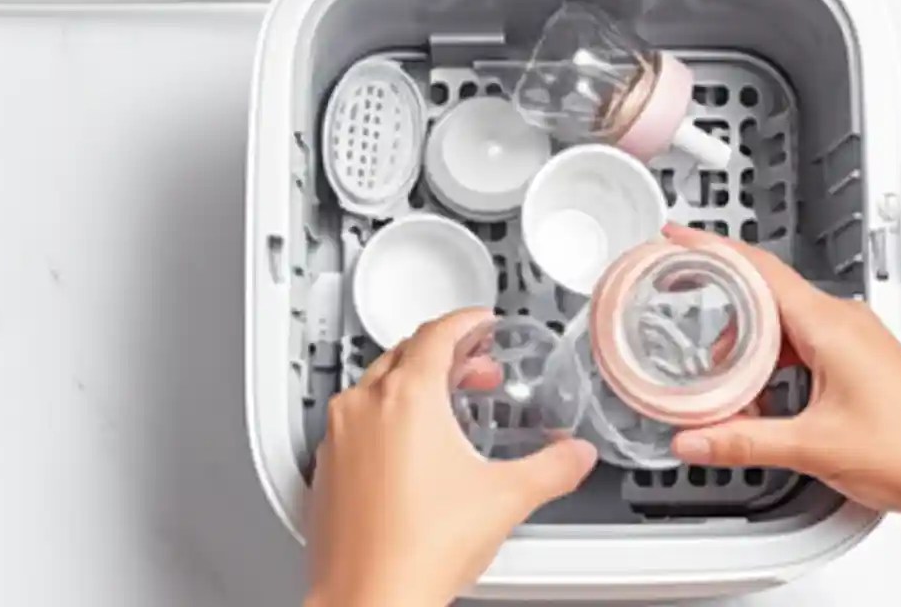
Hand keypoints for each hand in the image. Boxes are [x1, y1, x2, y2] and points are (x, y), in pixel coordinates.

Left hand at [303, 308, 597, 606]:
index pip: (436, 333)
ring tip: (447, 408)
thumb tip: (575, 455)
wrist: (369, 599)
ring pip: (376, 386)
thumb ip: (552, 468)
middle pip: (405, 353)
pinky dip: (385, 417)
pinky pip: (354, 421)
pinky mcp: (324, 467)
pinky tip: (410, 449)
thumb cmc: (419, 549)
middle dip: (446, 355)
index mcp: (407, 396)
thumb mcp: (505, 499)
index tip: (480, 322)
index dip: (466, 321)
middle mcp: (364, 406)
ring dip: (413, 384)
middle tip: (478, 369)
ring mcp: (338, 436)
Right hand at [664, 224, 900, 516]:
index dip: (710, 249)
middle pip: (764, 299)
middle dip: (724, 327)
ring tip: (732, 396)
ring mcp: (855, 340)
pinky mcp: (861, 361)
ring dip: (751, 356)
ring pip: (782, 328)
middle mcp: (844, 322)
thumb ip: (743, 442)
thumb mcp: (812, 447)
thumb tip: (694, 439)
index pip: (757, 268)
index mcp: (830, 325)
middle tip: (695, 351)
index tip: (677, 237)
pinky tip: (768, 408)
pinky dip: (775, 369)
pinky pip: (804, 347)